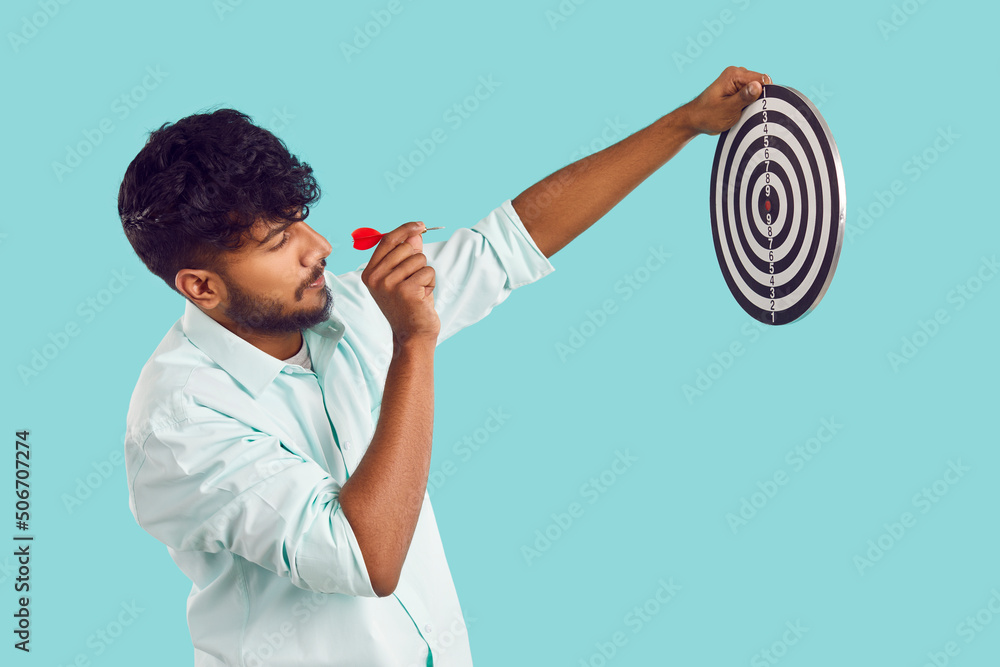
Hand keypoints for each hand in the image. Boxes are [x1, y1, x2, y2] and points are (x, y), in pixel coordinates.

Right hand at [361, 221, 439, 345]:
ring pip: (420, 259)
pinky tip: (422, 297)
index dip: (405, 230)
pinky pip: (428, 272)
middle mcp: (376, 278)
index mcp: (370, 273)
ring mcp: (390, 284)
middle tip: (414, 282)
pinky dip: (430, 283)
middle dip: (418, 261)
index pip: (388, 240)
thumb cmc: (408, 305)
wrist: (412, 335)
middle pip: (407, 248)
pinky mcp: (406, 290)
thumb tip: (416, 232)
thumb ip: (407, 253)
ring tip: (418, 292)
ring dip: (425, 274)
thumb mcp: (404, 276)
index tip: (421, 225)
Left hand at [680, 66, 771, 135]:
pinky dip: (748, 104)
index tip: (753, 105)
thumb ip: (744, 97)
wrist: (694, 120)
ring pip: (757, 90)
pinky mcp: (737, 89)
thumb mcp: (728, 109)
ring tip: (739, 111)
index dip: (763, 94)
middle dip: (757, 98)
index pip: (762, 79)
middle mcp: (736, 74)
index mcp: (734, 74)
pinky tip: (739, 110)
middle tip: (744, 110)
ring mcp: (737, 81)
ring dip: (752, 102)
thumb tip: (758, 86)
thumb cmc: (707, 115)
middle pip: (761, 84)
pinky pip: (750, 94)